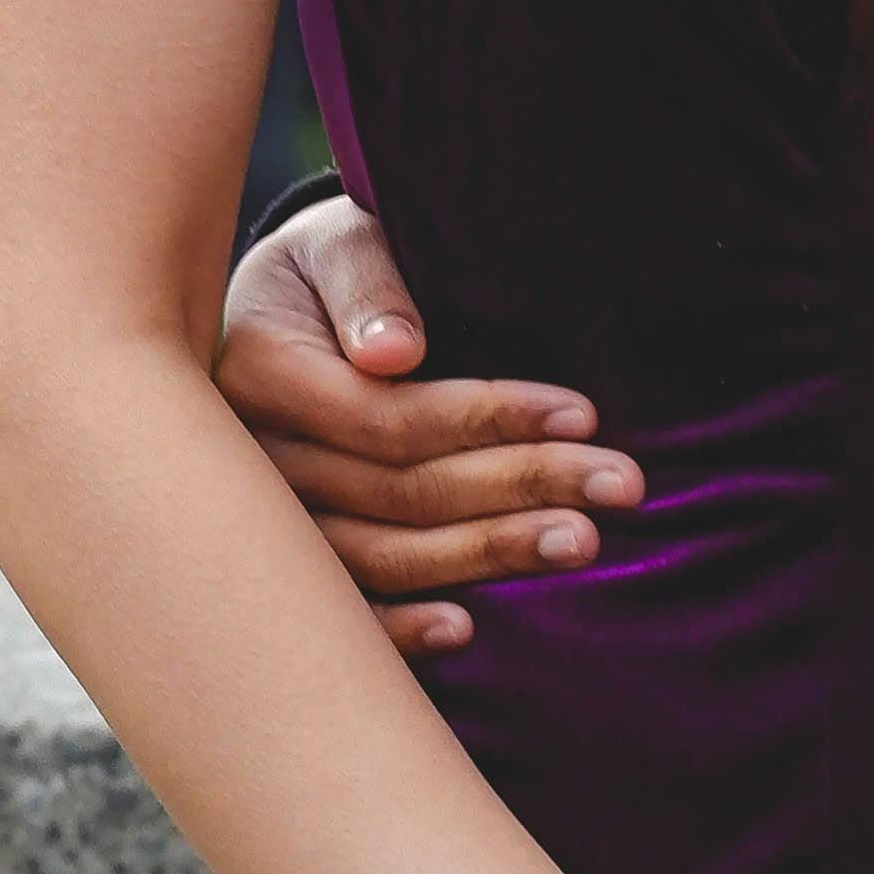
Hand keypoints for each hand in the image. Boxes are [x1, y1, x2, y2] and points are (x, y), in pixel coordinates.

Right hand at [218, 196, 643, 659]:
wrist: (275, 316)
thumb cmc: (326, 269)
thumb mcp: (339, 243)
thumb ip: (366, 285)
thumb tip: (394, 351)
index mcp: (259, 373)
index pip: (388, 420)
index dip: (489, 420)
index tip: (584, 415)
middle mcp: (251, 461)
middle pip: (397, 493)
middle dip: (518, 487)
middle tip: (622, 486)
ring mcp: (263, 523)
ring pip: (378, 556)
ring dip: (485, 555)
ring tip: (583, 542)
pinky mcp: (284, 563)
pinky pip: (340, 609)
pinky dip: (398, 629)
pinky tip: (467, 630)